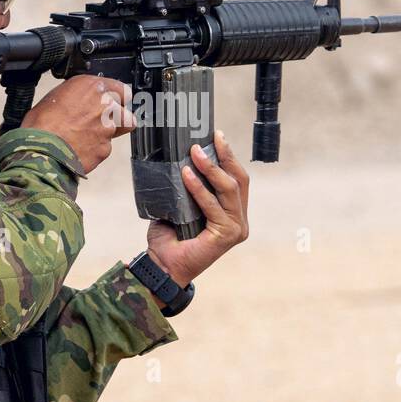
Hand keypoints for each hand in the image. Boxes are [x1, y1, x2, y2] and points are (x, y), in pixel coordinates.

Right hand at [21, 75, 134, 172]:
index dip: (116, 99)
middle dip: (116, 118)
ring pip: (118, 131)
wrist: (41, 150)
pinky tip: (79, 149)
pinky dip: (95, 150)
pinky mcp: (105, 149)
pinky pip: (105, 148)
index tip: (112, 103)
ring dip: (105, 133)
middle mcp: (104, 105)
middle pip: (124, 112)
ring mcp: (108, 128)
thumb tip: (79, 99)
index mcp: (91, 87)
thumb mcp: (55, 96)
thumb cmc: (41, 123)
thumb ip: (76, 95)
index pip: (121, 90)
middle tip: (99, 123)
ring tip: (85, 137)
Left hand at [145, 130, 249, 287]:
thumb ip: (188, 187)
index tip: (217, 136)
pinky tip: (186, 175)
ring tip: (194, 151)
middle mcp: (239, 220)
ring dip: (210, 168)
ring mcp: (236, 229)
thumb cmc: (169, 238)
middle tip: (210, 138)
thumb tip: (182, 157)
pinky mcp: (227, 235)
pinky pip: (213, 205)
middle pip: (238, 180)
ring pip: (229, 189)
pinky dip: (199, 189)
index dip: (229, 156)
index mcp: (232, 213)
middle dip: (225, 156)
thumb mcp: (180, 205)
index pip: (237, 179)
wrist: (161, 266)